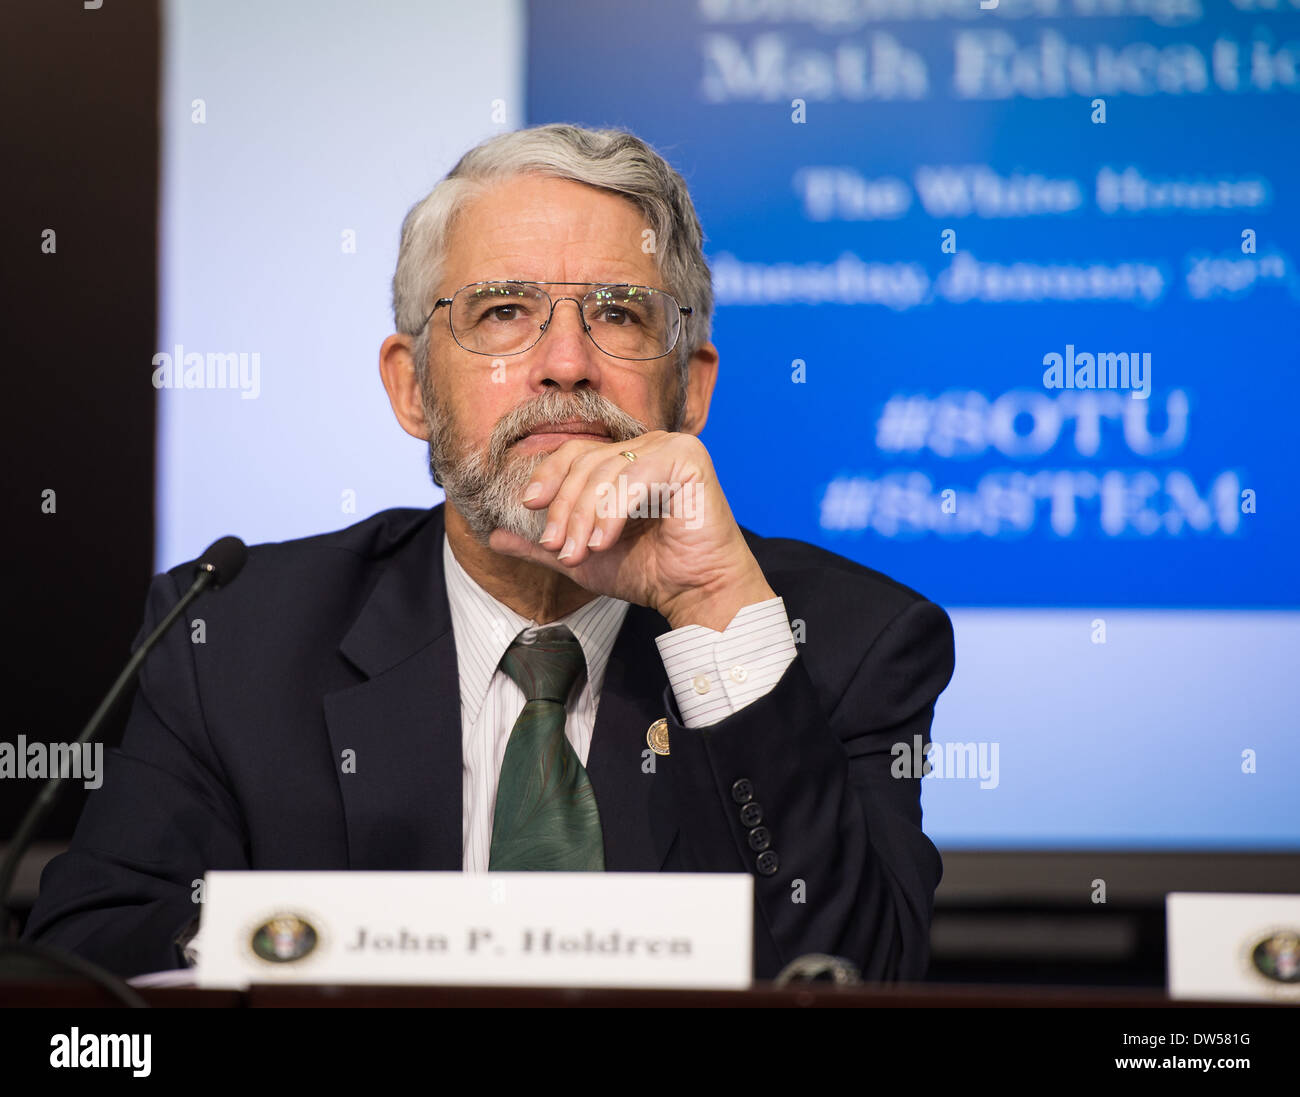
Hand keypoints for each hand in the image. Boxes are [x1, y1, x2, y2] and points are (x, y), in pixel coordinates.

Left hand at [487, 431, 775, 630]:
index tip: (530, 507)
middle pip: (585, 462)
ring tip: (581, 553)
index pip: (575, 453)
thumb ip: (543, 544)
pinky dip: (613, 512)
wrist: (695, 593)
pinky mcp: (688, 460)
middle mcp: (648, 445)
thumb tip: (493, 537)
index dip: (548, 476)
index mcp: (626, 459)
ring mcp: (670, 448)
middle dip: (565, 508)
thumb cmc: (649, 572)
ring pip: (605, 470)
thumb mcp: (584, 557)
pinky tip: (605, 542)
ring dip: (585, 516)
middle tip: (559, 548)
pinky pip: (635, 478)